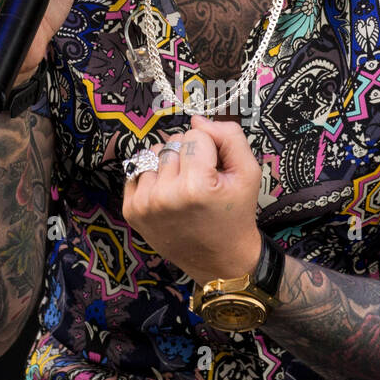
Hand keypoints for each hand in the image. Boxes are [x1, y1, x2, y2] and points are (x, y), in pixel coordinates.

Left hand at [121, 115, 262, 284]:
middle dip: (189, 156)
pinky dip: (152, 176)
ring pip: (153, 153)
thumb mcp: (249, 173)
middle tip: (201, 184)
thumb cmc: (235, 214)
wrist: (220, 260)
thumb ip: (230, 137)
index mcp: (195, 187)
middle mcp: (165, 196)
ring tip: (183, 188)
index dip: (211, 151)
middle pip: (172, 142)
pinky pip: (137, 169)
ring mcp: (144, 204)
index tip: (216, 174)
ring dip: (169, 164)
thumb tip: (197, 120)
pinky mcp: (131, 210)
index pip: (196, 136)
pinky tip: (167, 194)